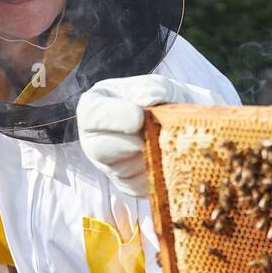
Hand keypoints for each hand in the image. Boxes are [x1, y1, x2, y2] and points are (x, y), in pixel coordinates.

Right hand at [78, 75, 223, 195]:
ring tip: (168, 142)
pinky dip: (158, 174)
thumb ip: (152, 89)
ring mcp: (109, 166)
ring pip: (124, 171)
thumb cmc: (160, 99)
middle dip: (132, 143)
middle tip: (157, 135)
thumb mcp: (158, 85)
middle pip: (101, 150)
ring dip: (151, 157)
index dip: (115, 118)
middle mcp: (95, 141)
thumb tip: (146, 101)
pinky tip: (168, 158)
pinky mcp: (127, 185)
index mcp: (94, 109)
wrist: (179, 121)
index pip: (92, 115)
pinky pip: (140, 187)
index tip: (141, 117)